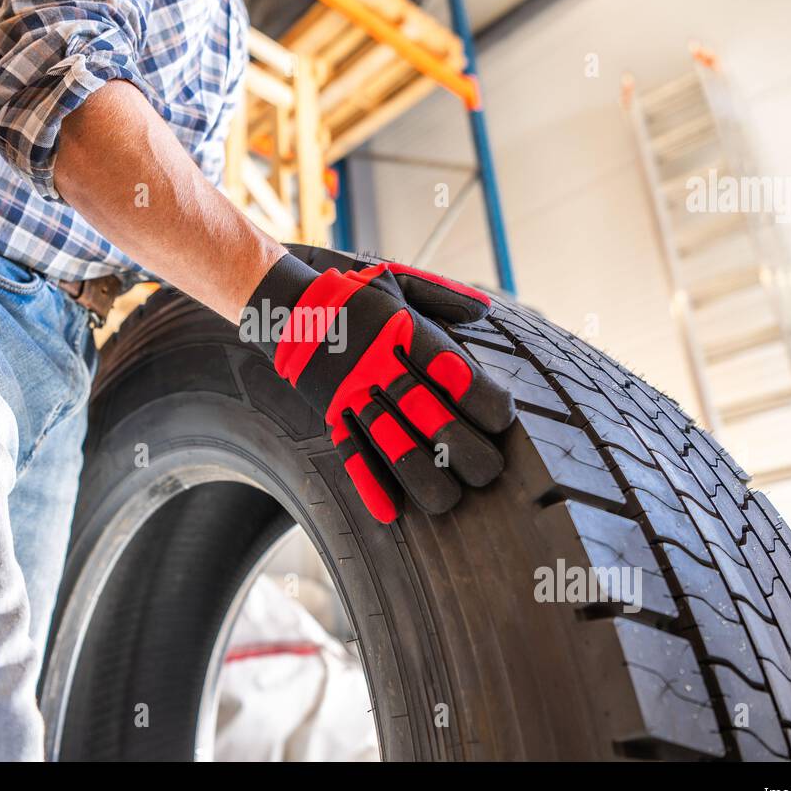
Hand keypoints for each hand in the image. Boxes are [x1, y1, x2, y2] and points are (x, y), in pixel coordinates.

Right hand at [243, 249, 515, 522]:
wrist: (287, 306)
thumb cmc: (354, 295)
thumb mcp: (397, 279)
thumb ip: (443, 294)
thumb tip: (485, 310)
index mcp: (402, 330)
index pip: (448, 369)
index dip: (479, 398)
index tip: (503, 419)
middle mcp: (378, 366)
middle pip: (426, 413)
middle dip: (461, 447)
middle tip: (489, 471)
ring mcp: (352, 393)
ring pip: (389, 440)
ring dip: (420, 474)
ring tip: (449, 500)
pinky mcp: (332, 412)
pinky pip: (350, 450)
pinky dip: (367, 482)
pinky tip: (389, 511)